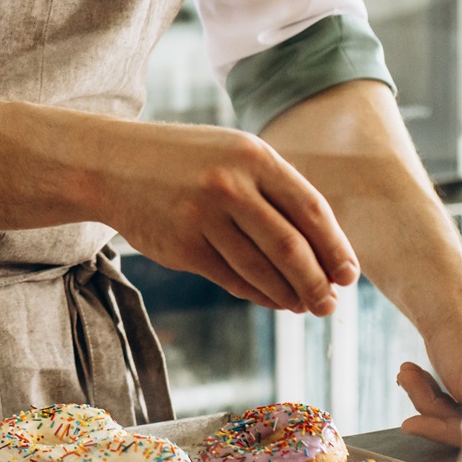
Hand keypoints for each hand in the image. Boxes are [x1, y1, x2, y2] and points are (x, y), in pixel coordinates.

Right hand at [107, 121, 359, 315]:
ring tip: (304, 306)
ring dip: (289, 295)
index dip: (335, 247)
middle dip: (317, 282)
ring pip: (262, 269)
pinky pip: (231, 279)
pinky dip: (258, 294)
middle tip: (330, 304)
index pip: (311, 209)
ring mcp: (202, 216)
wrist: (112, 164)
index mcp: (252, 156)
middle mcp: (229, 184)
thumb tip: (322, 249)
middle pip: (290, 246)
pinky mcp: (181, 246)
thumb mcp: (232, 154)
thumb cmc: (186, 162)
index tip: (349, 276)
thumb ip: (274, 190)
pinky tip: (272, 299)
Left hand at [397, 313, 461, 444]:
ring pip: (447, 415)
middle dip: (427, 403)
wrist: (448, 305)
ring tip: (406, 370)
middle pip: (461, 426)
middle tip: (406, 379)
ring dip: (422, 394)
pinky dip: (424, 390)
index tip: (410, 424)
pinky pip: (443, 404)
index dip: (444, 431)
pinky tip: (411, 373)